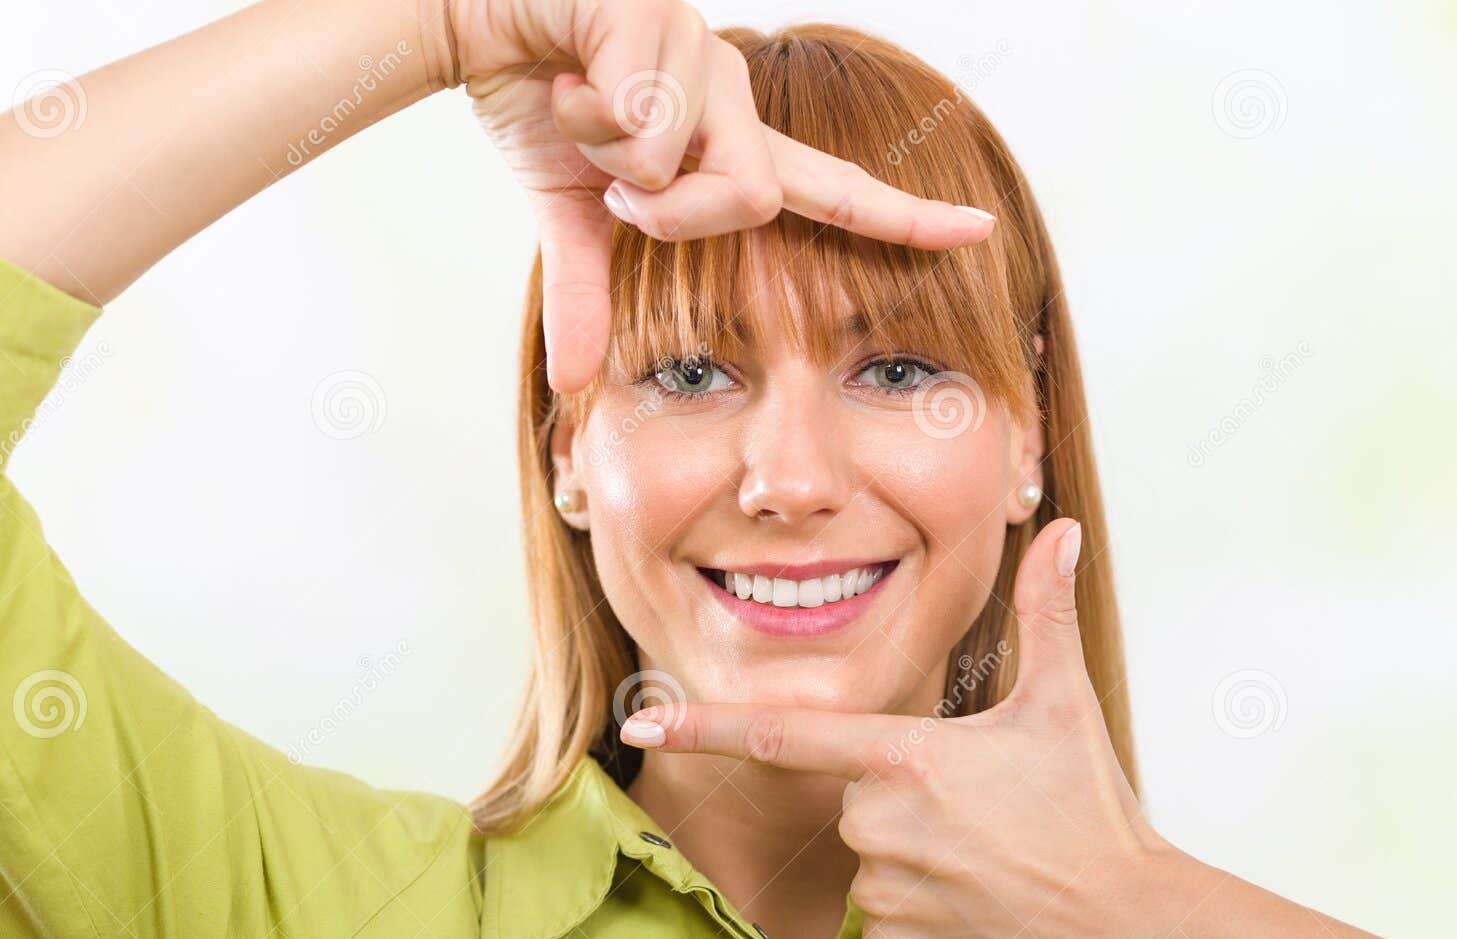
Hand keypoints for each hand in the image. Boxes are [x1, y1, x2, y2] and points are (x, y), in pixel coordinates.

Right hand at [443, 0, 996, 392]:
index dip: (907, 216)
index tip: (979, 230)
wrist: (475, 19)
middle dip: (668, 214)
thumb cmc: (540, 101)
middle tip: (612, 185)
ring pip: (680, 156)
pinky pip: (636, 104)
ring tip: (577, 100)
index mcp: (730, 144)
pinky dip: (580, 106)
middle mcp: (735, 92)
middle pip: (752, 197)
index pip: (835, 190)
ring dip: (607, 152)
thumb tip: (571, 382)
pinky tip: (564, 64)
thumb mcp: (575, 214)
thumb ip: (589, 293)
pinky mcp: (663, 9)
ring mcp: (704, 46)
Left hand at [618, 518, 1192, 938]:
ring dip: (915, 860)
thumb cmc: (1094, 813)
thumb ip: (1044, 614)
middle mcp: (883, 826)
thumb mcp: (1064, 705)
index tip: (640, 721)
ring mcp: (887, 896)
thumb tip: (1058, 531)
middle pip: (854, 800)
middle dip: (902, 800)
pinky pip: (882, 924)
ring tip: (990, 865)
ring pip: (871, 862)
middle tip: (980, 814)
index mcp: (908, 758)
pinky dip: (922, 916)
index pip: (782, 734)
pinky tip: (980, 911)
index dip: (702, 726)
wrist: (1134, 931)